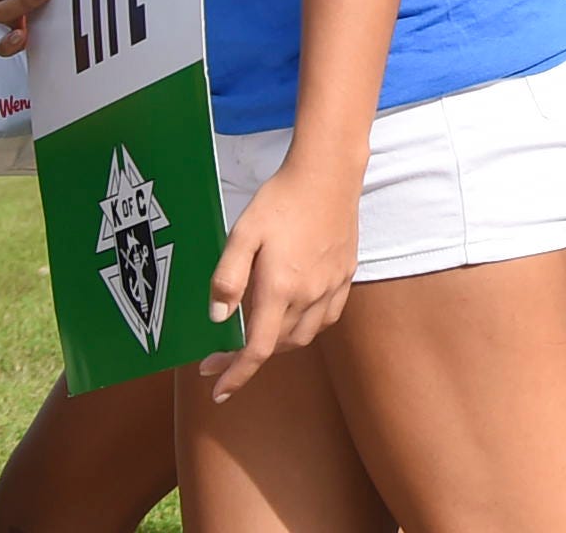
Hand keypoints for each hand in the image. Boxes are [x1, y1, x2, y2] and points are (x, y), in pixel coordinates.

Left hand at [195, 160, 357, 400]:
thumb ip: (227, 279)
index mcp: (280, 288)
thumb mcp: (242, 234)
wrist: (328, 174)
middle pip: (281, 346)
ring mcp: (332, 285)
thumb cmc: (280, 201)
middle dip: (251, 357)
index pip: (258, 349)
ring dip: (280, 345)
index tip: (219, 391)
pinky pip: (328, 317)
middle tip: (222, 353)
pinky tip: (296, 316)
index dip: (237, 374)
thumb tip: (218, 320)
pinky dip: (308, 328)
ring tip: (258, 335)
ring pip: (305, 335)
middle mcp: (309, 294)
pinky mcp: (346, 274)